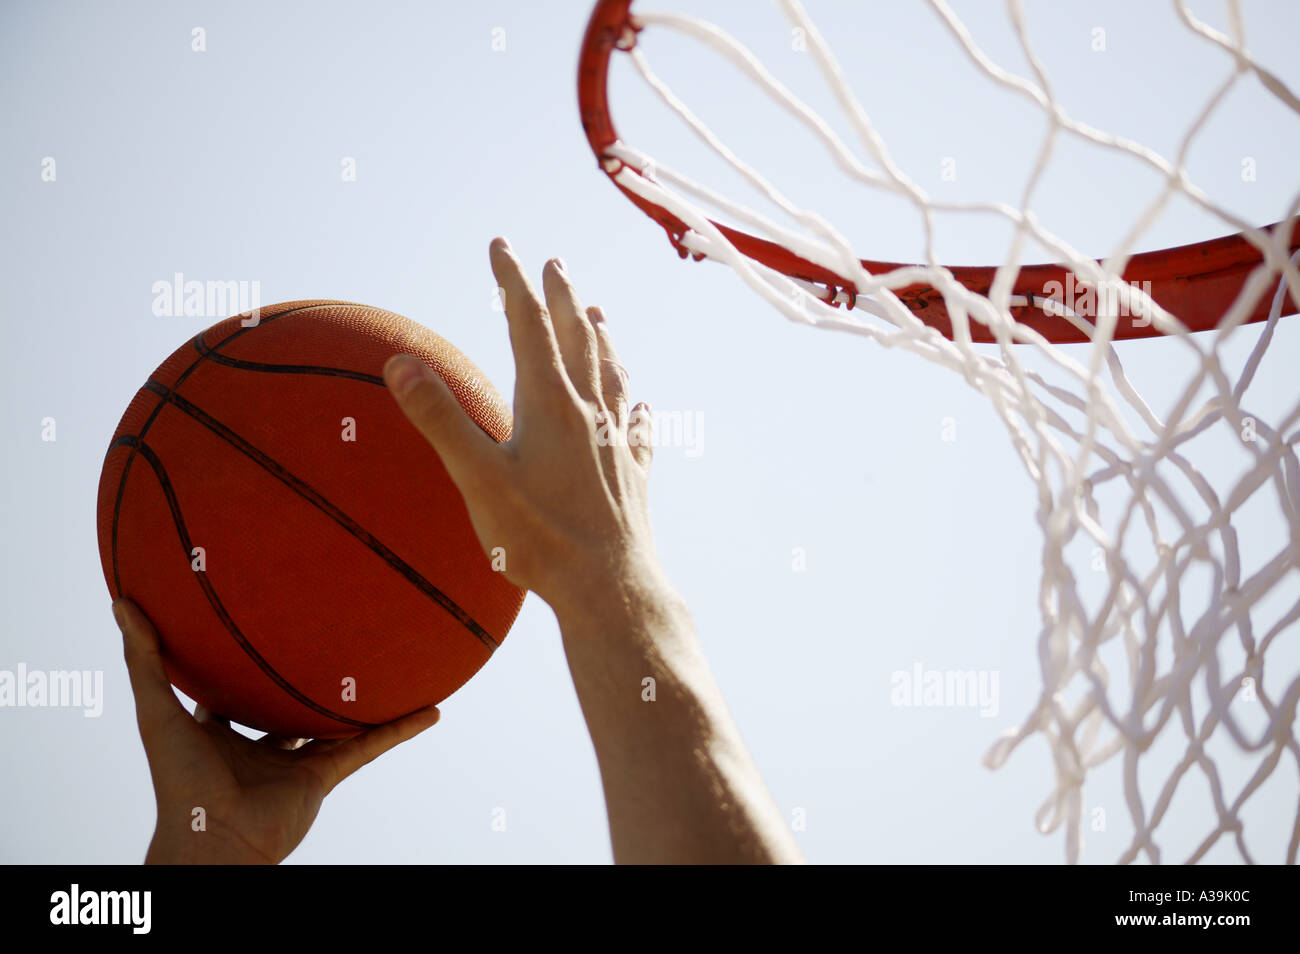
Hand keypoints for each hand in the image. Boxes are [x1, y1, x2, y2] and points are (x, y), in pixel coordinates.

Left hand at [114, 598, 439, 863]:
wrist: (213, 838)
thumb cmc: (177, 781)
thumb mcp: (157, 711)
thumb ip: (145, 660)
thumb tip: (120, 602)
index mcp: (220, 730)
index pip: (234, 690)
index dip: (244, 660)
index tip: (263, 621)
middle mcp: (260, 744)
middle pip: (289, 702)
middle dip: (309, 674)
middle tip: (333, 630)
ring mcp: (295, 761)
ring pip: (336, 722)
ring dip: (363, 699)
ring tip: (393, 665)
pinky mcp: (324, 776)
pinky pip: (369, 747)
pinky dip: (400, 730)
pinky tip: (431, 710)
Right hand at [383, 239, 657, 617]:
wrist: (610, 587)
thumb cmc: (540, 539)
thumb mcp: (477, 479)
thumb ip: (441, 419)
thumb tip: (401, 363)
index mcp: (550, 405)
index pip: (528, 326)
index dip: (513, 282)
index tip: (502, 246)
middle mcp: (590, 414)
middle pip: (577, 340)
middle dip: (560, 298)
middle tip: (554, 264)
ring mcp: (616, 443)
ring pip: (612, 374)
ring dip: (601, 339)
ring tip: (598, 314)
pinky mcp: (633, 475)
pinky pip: (636, 427)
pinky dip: (633, 405)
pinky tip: (638, 405)